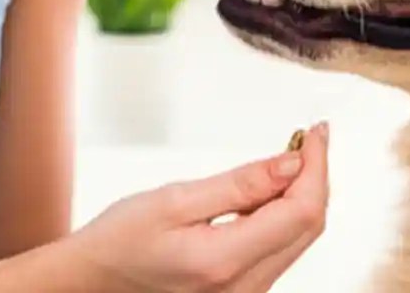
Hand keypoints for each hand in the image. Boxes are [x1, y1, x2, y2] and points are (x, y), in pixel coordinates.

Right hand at [68, 121, 329, 291]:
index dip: (317, 167)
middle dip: (315, 177)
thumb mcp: (174, 199)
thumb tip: (292, 162)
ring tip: (290, 156)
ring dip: (301, 196)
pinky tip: (271, 191)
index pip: (300, 212)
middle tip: (308, 137)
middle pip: (308, 228)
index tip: (316, 132)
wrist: (92, 283)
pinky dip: (284, 216)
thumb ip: (239, 184)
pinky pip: (279, 251)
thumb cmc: (120, 240)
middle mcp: (244, 289)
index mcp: (225, 262)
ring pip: (298, 240)